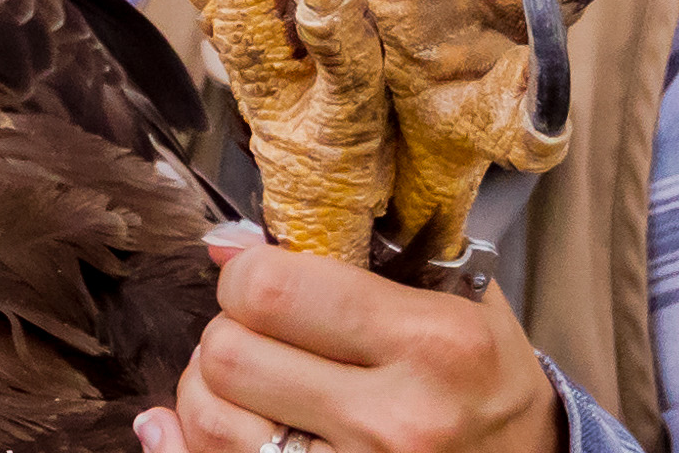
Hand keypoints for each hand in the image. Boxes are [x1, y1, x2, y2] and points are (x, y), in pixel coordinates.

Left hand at [133, 241, 562, 452]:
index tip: (258, 275)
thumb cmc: (482, 368)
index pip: (271, 289)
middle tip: (257, 329)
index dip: (243, 272)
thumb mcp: (451, 289)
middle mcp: (397, 422)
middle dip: (228, 329)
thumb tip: (225, 244)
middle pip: (230, 355)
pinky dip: (197, 439)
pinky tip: (212, 420)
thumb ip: (355, 248)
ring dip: (213, 388)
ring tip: (250, 377)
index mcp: (431, 341)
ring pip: (213, 420)